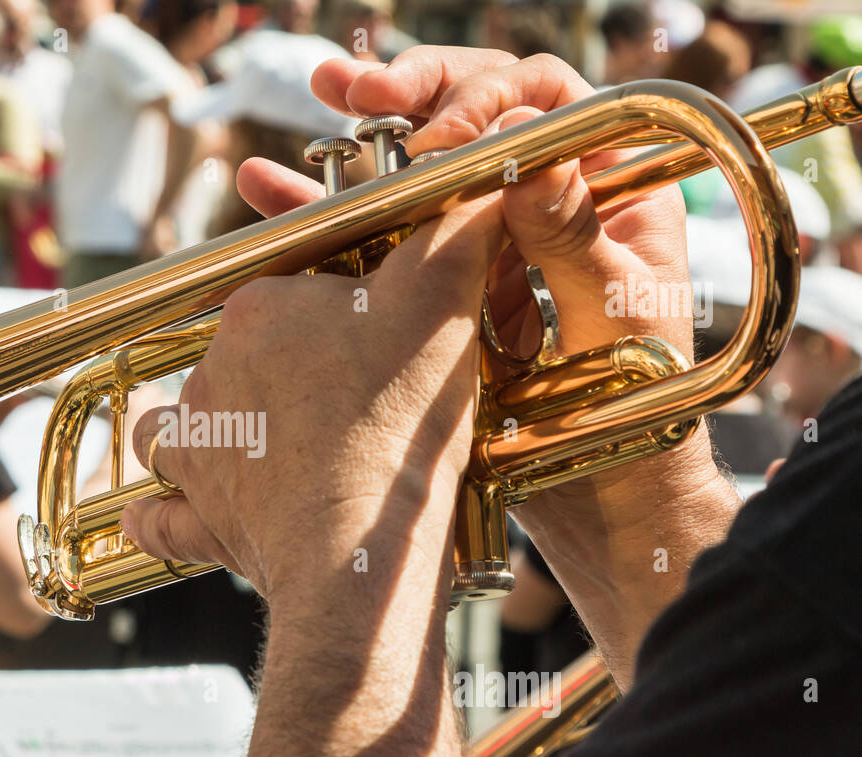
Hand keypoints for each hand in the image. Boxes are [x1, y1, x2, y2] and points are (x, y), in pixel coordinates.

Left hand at [122, 195, 505, 608]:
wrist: (358, 532)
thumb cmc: (395, 417)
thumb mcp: (440, 302)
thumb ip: (454, 235)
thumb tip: (480, 190)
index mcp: (258, 310)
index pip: (292, 292)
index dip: (338, 312)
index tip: (375, 339)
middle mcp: (212, 371)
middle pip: (247, 356)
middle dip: (285, 370)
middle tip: (348, 399)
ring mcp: (200, 444)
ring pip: (188, 422)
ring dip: (209, 428)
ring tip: (252, 443)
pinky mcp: (201, 512)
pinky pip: (163, 515)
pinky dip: (158, 516)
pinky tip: (148, 516)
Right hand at [281, 48, 719, 526]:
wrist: (611, 500)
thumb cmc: (645, 414)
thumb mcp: (614, 320)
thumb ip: (575, 241)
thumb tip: (528, 159)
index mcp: (613, 191)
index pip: (549, 98)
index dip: (488, 96)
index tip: (434, 138)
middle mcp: (551, 204)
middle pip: (478, 116)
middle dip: (415, 92)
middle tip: (358, 89)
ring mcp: (497, 245)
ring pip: (426, 170)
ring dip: (368, 139)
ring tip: (316, 102)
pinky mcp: (452, 291)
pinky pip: (390, 237)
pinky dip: (339, 215)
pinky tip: (278, 193)